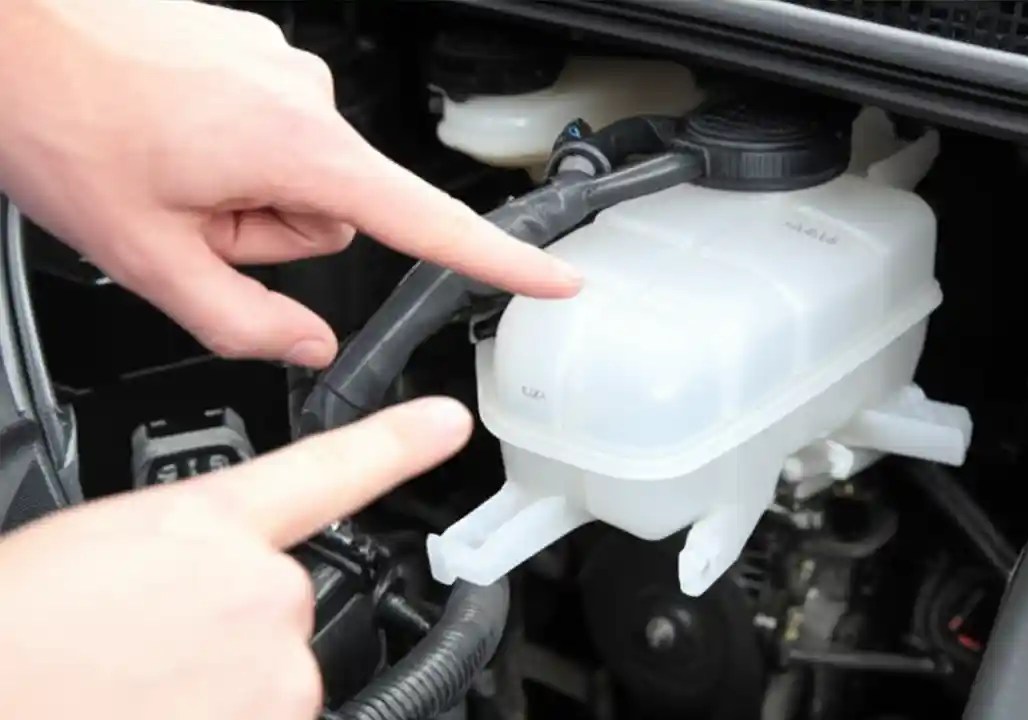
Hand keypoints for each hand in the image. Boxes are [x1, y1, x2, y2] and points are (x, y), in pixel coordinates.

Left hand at [0, 0, 579, 366]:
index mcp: (297, 149)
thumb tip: (307, 344)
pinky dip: (223, 145)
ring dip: (240, 188)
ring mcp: (282, 65)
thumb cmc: (58, 113)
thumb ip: (241, 319)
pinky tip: (164, 130)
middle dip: (266, 231)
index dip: (501, 260)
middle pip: (331, 212)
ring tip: (167, 166)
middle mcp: (306, 97)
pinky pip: (267, 124)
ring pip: (294, 171)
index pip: (427, 222)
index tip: (558, 279)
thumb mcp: (144, 252)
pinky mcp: (255, 49)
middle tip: (187, 212)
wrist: (7, 19)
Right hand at [0, 396, 471, 718]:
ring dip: (221, 688)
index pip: (331, 468)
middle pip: (281, 606)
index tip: (450, 422)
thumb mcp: (99, 548)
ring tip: (133, 688)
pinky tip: (151, 710)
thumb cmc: (15, 630)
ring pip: (272, 679)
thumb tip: (198, 577)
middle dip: (228, 630)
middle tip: (144, 648)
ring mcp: (277, 668)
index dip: (400, 442)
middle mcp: (264, 588)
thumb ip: (183, 550)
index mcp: (211, 521)